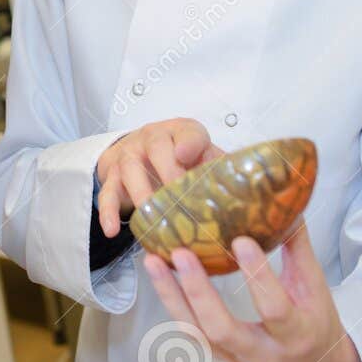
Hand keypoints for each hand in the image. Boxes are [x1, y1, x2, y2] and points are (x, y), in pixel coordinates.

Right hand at [94, 118, 223, 238]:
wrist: (138, 151)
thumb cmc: (179, 158)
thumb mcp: (202, 157)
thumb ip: (222, 172)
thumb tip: (254, 200)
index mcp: (181, 133)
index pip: (188, 131)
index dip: (189, 143)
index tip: (187, 156)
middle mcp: (152, 138)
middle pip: (156, 145)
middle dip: (168, 170)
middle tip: (178, 198)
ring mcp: (130, 157)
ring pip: (131, 169)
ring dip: (141, 193)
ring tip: (152, 218)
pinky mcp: (113, 178)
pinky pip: (107, 193)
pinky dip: (108, 212)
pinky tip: (112, 230)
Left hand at [143, 224, 360, 361]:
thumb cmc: (316, 324)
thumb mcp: (316, 288)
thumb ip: (298, 248)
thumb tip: (286, 205)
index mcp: (296, 332)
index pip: (275, 308)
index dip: (258, 276)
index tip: (241, 241)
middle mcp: (263, 352)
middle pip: (223, 329)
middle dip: (199, 292)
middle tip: (182, 254)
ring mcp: (238, 357)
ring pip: (198, 333)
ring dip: (172, 297)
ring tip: (154, 262)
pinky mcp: (221, 356)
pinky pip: (191, 333)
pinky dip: (173, 305)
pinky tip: (159, 278)